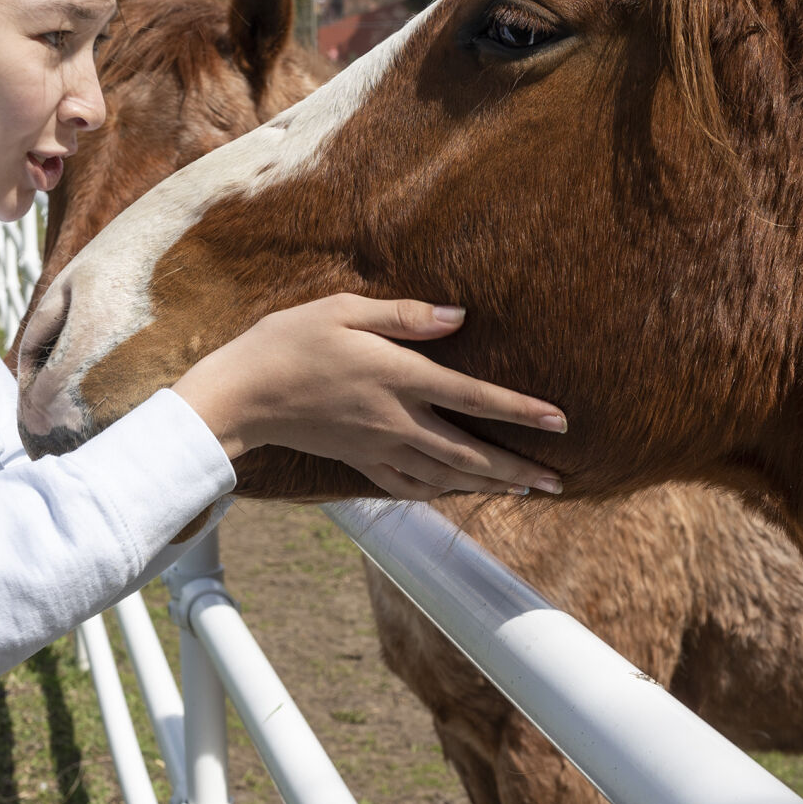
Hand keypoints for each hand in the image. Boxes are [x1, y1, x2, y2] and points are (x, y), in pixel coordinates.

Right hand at [171, 294, 565, 500]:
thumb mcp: (345, 310)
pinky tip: (456, 492)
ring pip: (445, 475)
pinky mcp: (357, 460)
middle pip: (470, 452)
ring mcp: (377, 446)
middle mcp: (395, 419)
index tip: (561, 422)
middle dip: (518, 468)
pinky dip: (439, 493)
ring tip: (523, 491)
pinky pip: (407, 486)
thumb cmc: (289, 341)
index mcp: (399, 376)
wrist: (241, 394)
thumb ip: (406, 316)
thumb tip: (460, 316)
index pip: (474, 397)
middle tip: (558, 481)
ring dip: (487, 485)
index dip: (521, 411)